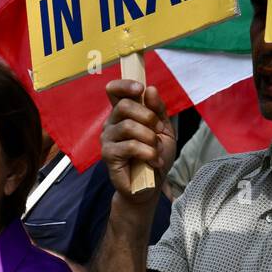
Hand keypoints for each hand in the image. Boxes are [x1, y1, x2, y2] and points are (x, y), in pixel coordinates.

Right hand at [101, 80, 177, 197]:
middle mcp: (112, 123)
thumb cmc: (154, 156)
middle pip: (124, 105)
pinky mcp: (108, 155)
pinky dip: (147, 152)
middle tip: (157, 131)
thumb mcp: (164, 130)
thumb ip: (158, 110)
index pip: (114, 91)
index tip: (140, 88)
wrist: (151, 185)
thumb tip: (150, 89)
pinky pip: (129, 145)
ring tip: (156, 150)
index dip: (124, 85)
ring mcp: (107, 139)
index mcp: (123, 114)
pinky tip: (153, 160)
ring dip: (149, 138)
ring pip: (128, 125)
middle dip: (147, 116)